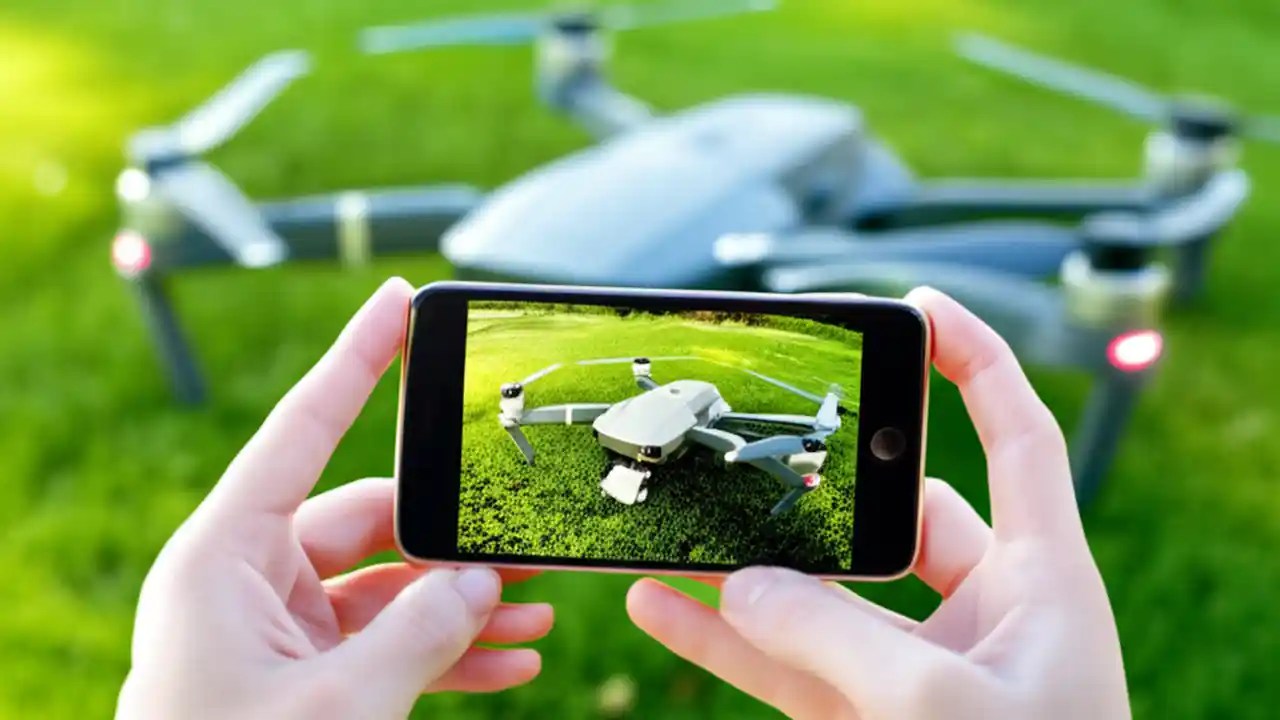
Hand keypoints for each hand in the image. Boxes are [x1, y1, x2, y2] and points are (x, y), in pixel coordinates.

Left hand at [118, 278, 552, 719]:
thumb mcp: (334, 708)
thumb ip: (419, 635)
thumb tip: (483, 583)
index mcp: (222, 556)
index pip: (302, 428)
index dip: (355, 360)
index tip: (397, 302)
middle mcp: (248, 577)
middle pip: (371, 521)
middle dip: (455, 540)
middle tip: (528, 545)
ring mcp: (277, 626)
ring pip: (388, 587)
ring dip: (461, 603)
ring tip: (537, 614)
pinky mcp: (301, 671)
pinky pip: (382, 639)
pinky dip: (441, 649)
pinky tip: (508, 663)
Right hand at [627, 287, 1129, 718]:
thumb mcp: (938, 708)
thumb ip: (831, 637)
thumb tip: (738, 587)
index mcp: (1042, 581)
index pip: (1016, 436)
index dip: (975, 363)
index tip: (915, 309)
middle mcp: (983, 612)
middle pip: (894, 514)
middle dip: (816, 488)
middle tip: (748, 442)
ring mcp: (918, 668)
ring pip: (824, 594)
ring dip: (749, 568)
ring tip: (673, 526)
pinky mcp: (867, 718)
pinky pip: (788, 662)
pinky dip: (726, 638)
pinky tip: (662, 609)